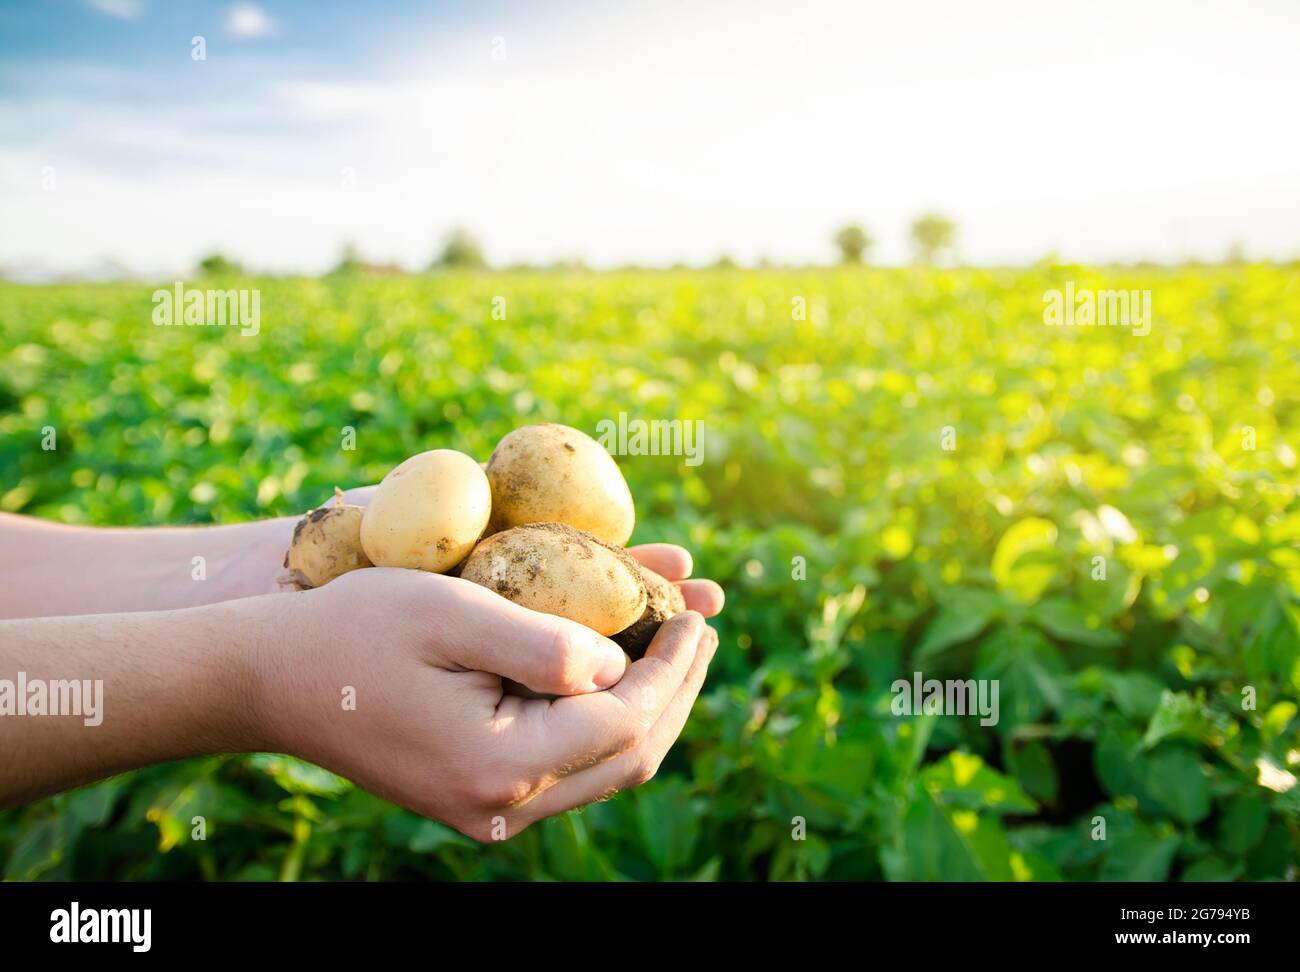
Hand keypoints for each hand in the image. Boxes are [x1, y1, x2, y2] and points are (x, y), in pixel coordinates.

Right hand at [254, 555, 721, 840]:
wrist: (271, 680)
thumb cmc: (355, 629)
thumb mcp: (453, 611)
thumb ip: (546, 642)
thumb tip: (618, 667)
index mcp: (500, 764)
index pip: (625, 721)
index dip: (673, 666)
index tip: (698, 614)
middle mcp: (500, 806)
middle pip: (627, 758)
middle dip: (676, 691)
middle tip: (701, 629)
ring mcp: (488, 811)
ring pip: (603, 770)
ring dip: (649, 709)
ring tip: (676, 650)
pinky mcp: (477, 798)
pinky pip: (569, 767)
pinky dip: (606, 722)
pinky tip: (619, 677)